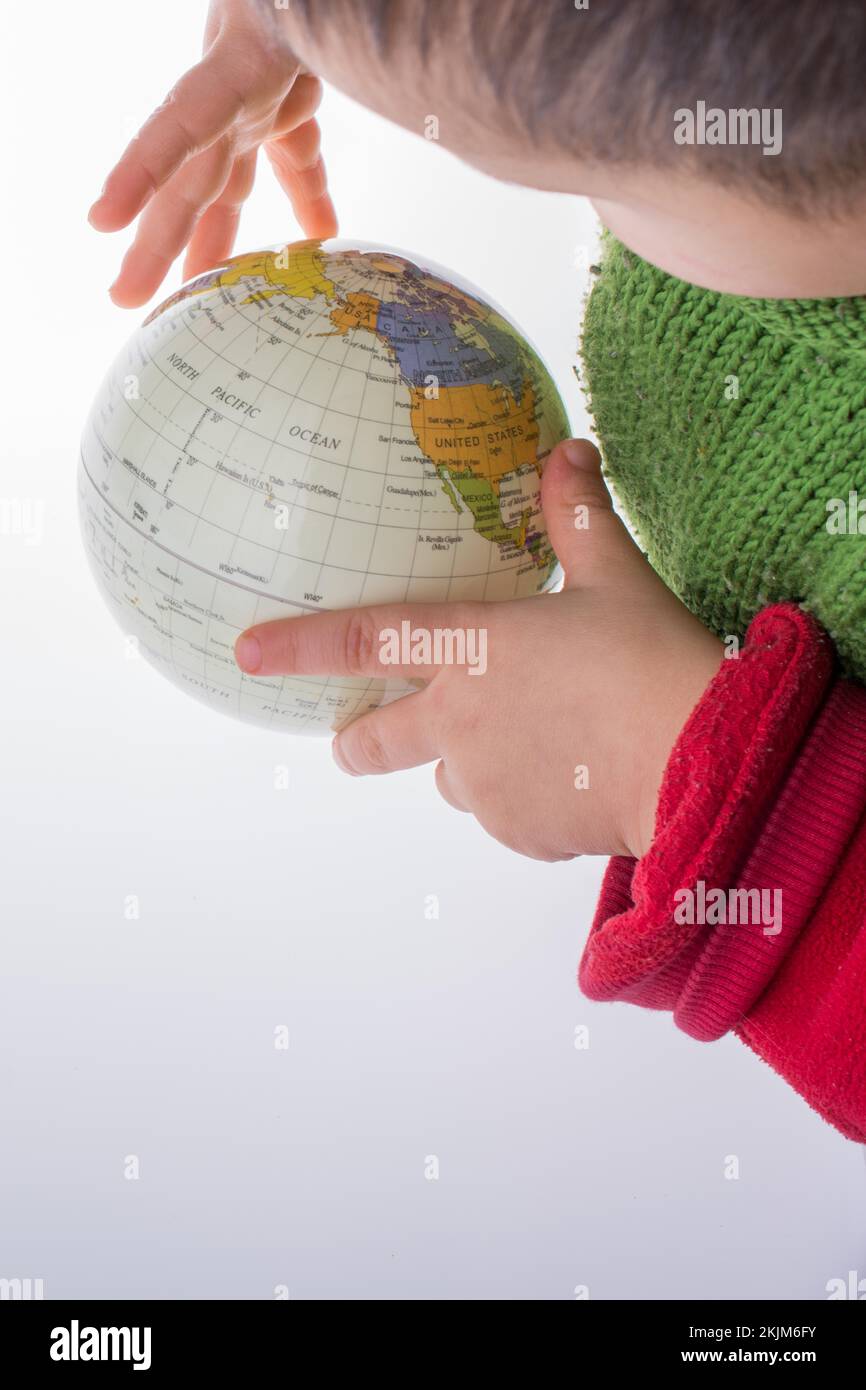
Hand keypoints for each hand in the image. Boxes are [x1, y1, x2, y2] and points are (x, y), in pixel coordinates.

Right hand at [89, 0, 336, 306]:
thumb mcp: (272, 0)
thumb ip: (283, 11)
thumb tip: (289, 11)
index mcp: (230, 62)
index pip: (176, 125)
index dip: (142, 170)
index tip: (104, 217)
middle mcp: (230, 90)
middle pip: (186, 180)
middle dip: (155, 239)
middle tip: (124, 299)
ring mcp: (254, 99)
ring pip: (224, 183)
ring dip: (209, 241)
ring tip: (195, 300)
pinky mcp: (285, 100)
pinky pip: (291, 161)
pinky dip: (302, 200)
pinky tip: (316, 241)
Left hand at [234, 441, 723, 861]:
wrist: (702, 764)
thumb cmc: (655, 663)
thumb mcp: (616, 576)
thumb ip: (578, 515)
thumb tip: (568, 450)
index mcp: (471, 652)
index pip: (364, 641)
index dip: (298, 647)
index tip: (247, 651)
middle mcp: (459, 725)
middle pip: (373, 746)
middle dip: (357, 742)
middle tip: (357, 739)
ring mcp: (485, 787)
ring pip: (449, 777)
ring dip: (465, 762)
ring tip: (529, 740)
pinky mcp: (521, 833)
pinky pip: (505, 814)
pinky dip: (523, 797)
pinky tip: (572, 774)